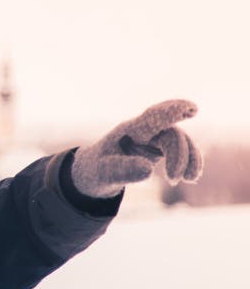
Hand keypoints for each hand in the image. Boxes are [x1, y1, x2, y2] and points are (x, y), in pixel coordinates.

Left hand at [71, 99, 203, 198]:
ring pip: (180, 141)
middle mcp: (144, 130)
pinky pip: (181, 149)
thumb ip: (123, 171)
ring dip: (190, 159)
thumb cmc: (98, 169)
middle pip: (171, 134)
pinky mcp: (159, 147)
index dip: (172, 111)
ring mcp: (153, 137)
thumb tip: (149, 170)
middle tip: (174, 180)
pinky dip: (189, 161)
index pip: (153, 116)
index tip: (193, 108)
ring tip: (190, 179)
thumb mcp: (105, 173)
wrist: (96, 172)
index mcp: (129, 131)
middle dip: (179, 155)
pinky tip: (190, 177)